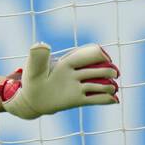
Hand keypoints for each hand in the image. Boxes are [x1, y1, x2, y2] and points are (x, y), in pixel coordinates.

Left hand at [0, 43, 119, 119]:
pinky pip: (95, 100)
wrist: (30, 99)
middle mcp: (76, 74)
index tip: (106, 58)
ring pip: (99, 85)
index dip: (99, 55)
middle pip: (98, 70)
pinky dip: (106, 99)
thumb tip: (43, 44)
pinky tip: (114, 100)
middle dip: (108, 71)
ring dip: (108, 86)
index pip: (87, 55)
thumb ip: (38, 57)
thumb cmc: (31, 81)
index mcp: (67, 63)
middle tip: (114, 74)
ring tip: (112, 88)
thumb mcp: (33, 68)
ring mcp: (78, 87)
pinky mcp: (78, 100)